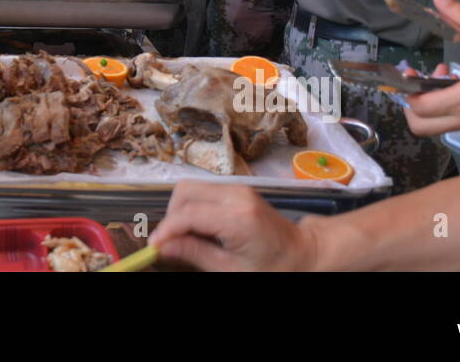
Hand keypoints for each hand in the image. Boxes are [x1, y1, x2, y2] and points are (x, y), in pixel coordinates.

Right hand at [149, 181, 317, 270]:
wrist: (306, 253)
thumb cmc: (274, 268)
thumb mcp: (232, 271)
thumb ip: (195, 254)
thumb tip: (162, 247)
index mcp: (237, 218)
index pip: (187, 214)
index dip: (165, 230)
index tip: (153, 247)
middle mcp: (236, 195)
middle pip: (184, 192)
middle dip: (170, 216)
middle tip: (169, 243)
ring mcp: (238, 188)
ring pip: (191, 188)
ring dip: (180, 210)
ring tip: (185, 238)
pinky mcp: (237, 189)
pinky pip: (204, 191)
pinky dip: (193, 207)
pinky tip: (199, 229)